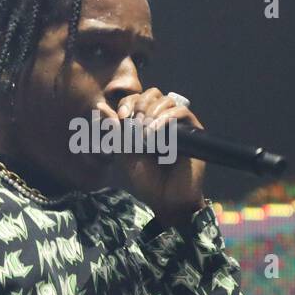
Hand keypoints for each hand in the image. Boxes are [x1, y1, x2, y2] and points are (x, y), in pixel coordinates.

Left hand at [96, 89, 207, 227]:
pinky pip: (182, 112)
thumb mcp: (125, 153)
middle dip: (140, 104)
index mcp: (146, 124)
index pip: (137, 99)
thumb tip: (101, 106)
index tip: (121, 117)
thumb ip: (115, 130)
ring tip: (144, 133)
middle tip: (134, 124)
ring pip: (167, 100)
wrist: (166, 200)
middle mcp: (163, 121)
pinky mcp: (193, 132)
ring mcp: (178, 126)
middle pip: (153, 93)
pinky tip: (154, 133)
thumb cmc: (147, 181)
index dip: (128, 102)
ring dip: (151, 112)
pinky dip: (165, 118)